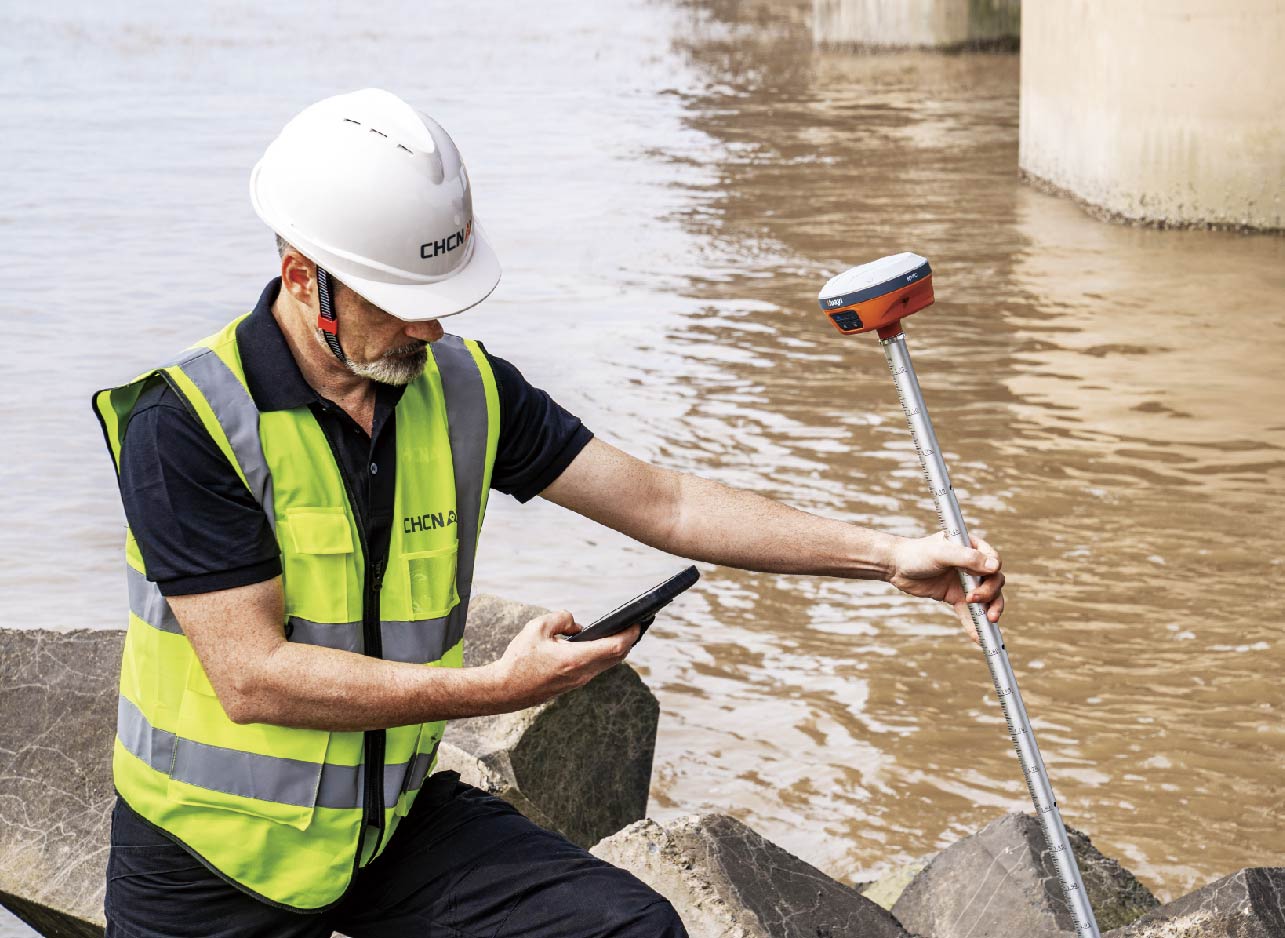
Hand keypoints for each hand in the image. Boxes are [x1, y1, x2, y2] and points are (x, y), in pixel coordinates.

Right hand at [487, 611, 640, 710]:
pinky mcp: (571, 685)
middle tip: (634, 624)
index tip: (638, 622)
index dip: (630, 634)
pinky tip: (598, 644)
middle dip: (628, 640)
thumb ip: (561, 618)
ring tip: (620, 631)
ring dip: (616, 648)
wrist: (504, 690)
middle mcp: (582, 674)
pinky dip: (603, 655)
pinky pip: (595, 668)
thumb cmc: (518, 659)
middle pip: (616, 657)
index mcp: (576, 659)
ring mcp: (578, 682)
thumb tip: (576, 625)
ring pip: (606, 664)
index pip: (616, 647)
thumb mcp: (537, 628)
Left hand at [888, 532, 1004, 643]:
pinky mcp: (956, 597)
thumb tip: (995, 566)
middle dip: (990, 592)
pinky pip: (970, 612)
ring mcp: (966, 582)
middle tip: (974, 599)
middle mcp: (973, 564)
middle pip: (993, 580)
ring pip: (987, 598)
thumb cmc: (917, 553)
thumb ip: (967, 558)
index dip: (992, 570)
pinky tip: (978, 637)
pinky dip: (974, 624)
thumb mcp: (941, 552)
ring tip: (990, 620)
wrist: (896, 567)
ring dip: (991, 609)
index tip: (984, 577)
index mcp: (972, 547)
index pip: (993, 559)